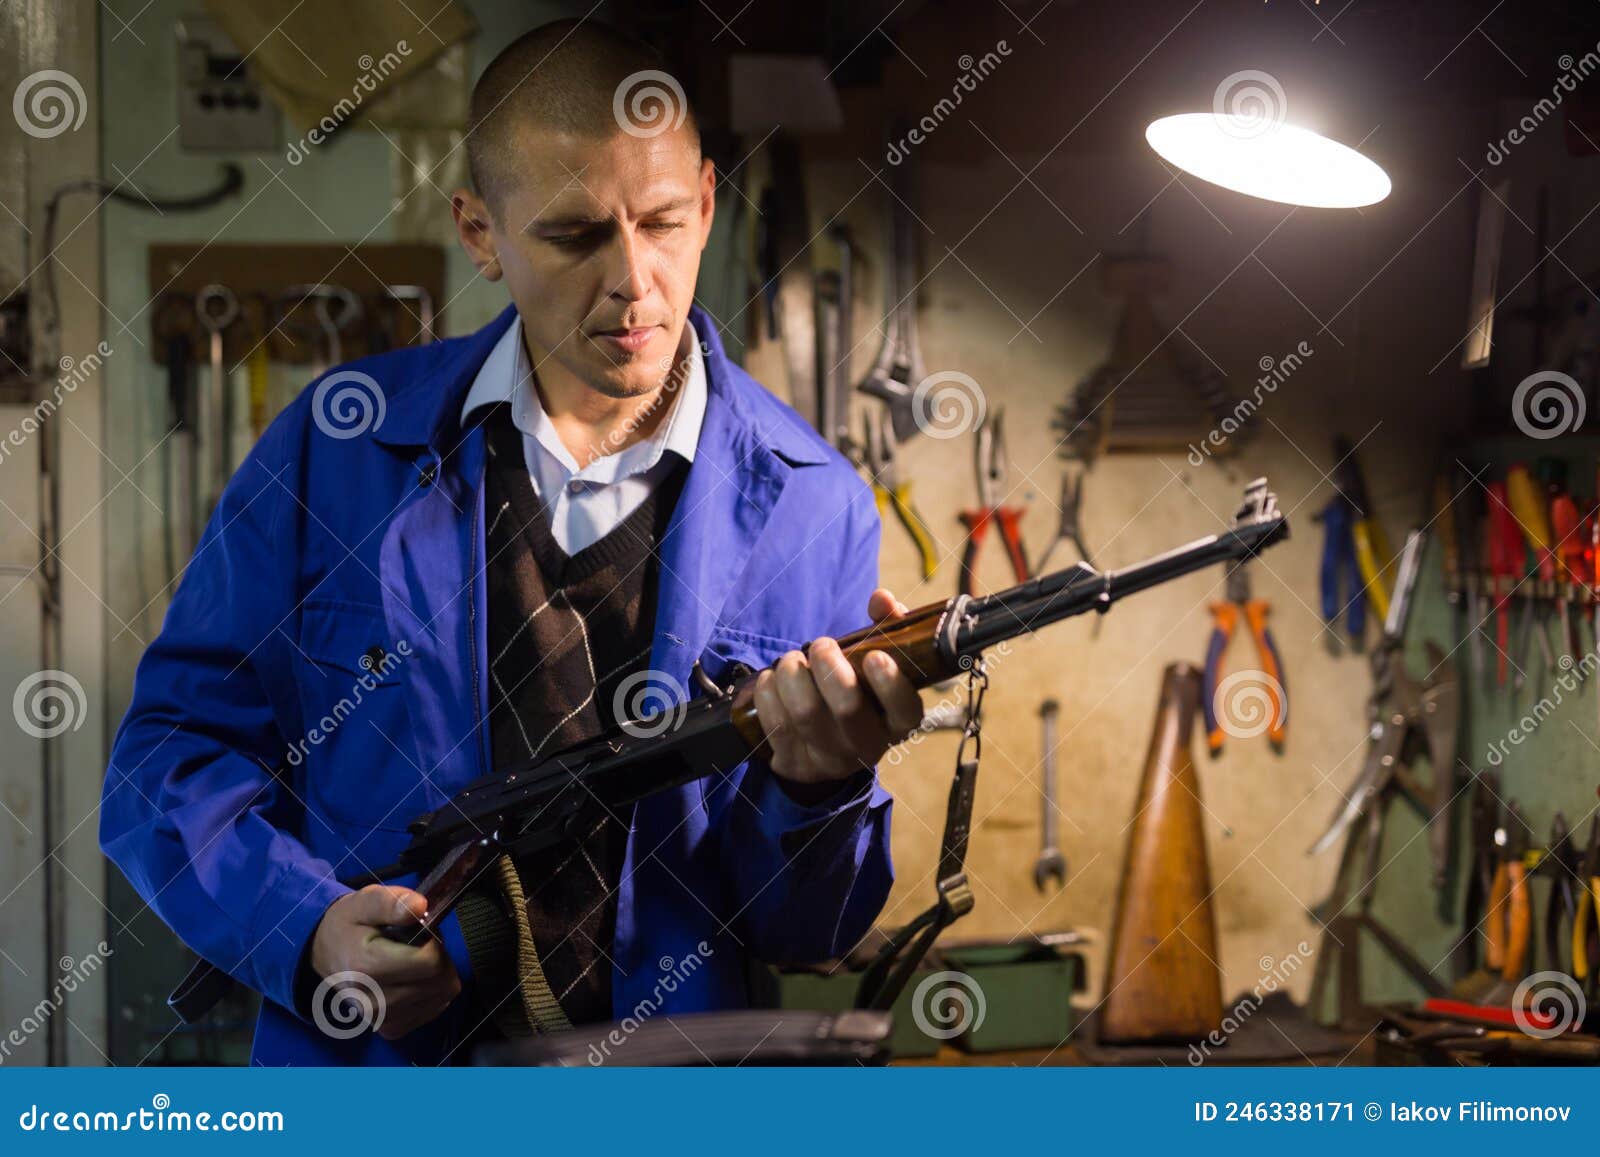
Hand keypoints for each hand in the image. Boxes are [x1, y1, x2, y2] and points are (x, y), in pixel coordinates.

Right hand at [309, 884, 460, 1040]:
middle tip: (417, 944)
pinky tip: (411, 978)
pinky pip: (433, 1010)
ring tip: (411, 960)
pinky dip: (431, 992)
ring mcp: (381, 1020)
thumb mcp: (365, 901)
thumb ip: (392, 902)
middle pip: (440, 982)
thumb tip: (419, 906)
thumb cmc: (348, 924)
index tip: (420, 932)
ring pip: (440, 996)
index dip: (435, 942)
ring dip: (436, 975)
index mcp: (367, 967)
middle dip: (438, 958)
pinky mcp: (390, 1029)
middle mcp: (373, 1001)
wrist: (324, 953)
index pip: (430, 963)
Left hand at [752, 587, 924, 788]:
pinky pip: (774, 723)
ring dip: (793, 673)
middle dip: (828, 664)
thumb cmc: (857, 692)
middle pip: (847, 707)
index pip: (906, 710)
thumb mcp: (876, 667)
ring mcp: (829, 759)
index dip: (891, 683)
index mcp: (896, 722)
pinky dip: (768, 692)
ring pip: (805, 712)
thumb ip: (886, 627)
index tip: (874, 655)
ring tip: (792, 660)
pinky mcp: (794, 764)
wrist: (823, 747)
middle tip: (821, 645)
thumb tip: (881, 598)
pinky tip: (773, 679)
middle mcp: (867, 746)